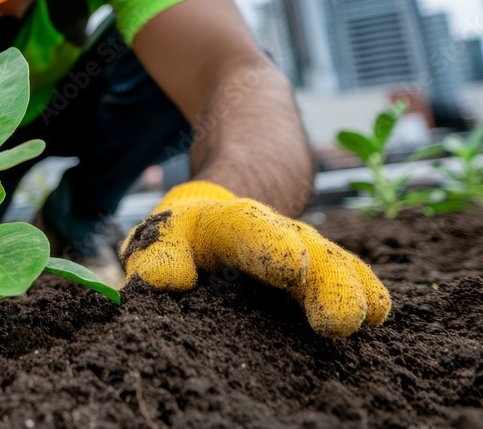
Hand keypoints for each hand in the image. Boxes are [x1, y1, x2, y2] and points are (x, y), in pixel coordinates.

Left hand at [120, 181, 390, 337]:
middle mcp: (274, 232)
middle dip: (323, 281)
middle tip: (338, 318)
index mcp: (226, 223)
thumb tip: (164, 281)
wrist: (214, 218)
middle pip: (303, 248)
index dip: (268, 246)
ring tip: (363, 319)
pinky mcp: (321, 271)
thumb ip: (157, 258)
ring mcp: (303, 250)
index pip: (246, 228)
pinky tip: (378, 316)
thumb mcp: (160, 241)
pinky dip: (364, 293)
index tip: (291, 268)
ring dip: (348, 291)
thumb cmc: (182, 240)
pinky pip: (348, 277)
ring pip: (332, 264)